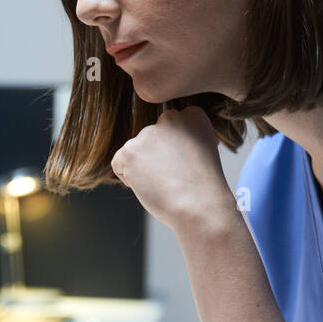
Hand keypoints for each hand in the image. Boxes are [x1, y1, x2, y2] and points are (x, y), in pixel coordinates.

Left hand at [110, 105, 234, 232]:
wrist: (200, 206)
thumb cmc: (202, 188)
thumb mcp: (202, 151)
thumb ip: (182, 138)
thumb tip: (159, 143)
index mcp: (192, 115)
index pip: (170, 130)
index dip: (176, 154)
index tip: (189, 165)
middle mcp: (170, 118)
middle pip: (150, 140)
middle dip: (157, 159)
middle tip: (177, 176)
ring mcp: (149, 132)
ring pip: (135, 152)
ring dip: (143, 169)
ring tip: (166, 182)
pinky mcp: (130, 150)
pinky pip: (119, 164)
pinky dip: (129, 179)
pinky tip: (151, 185)